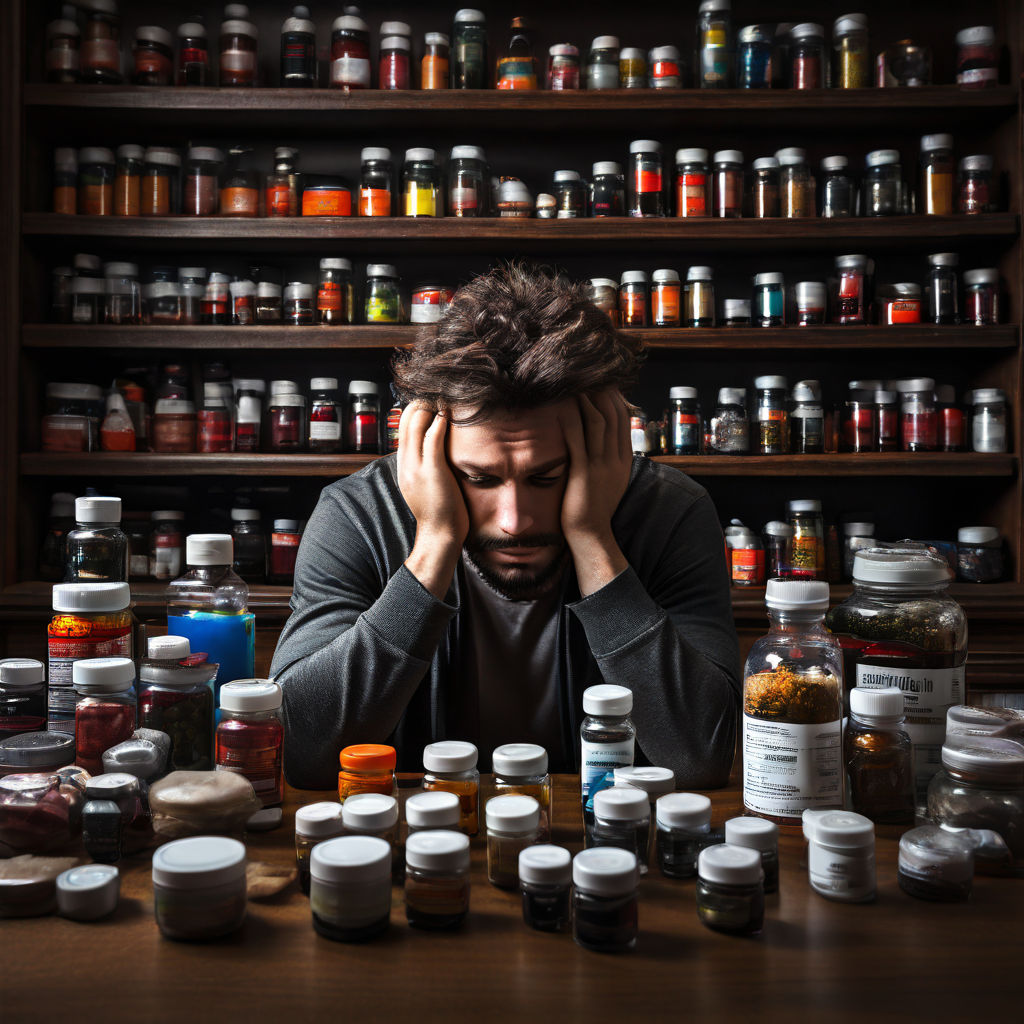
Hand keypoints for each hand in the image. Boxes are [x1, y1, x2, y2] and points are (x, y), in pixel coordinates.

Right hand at [397, 403, 467, 597]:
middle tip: (443, 393)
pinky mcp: (432, 470)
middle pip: (406, 419)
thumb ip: (429, 467)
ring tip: (448, 397)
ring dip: (432, 406)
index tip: (435, 402)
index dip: (416, 410)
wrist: (439, 536)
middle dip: (424, 401)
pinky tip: (451, 413)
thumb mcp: (427, 485)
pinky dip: (441, 420)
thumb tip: (439, 452)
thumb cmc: (440, 512)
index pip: (402, 427)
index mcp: (404, 466)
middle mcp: (405, 463)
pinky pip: (433, 436)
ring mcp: (416, 466)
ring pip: (416, 423)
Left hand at [558, 392, 631, 594]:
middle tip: (588, 372)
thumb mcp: (608, 481)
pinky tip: (561, 406)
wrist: (592, 537)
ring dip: (586, 399)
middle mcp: (615, 459)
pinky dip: (569, 420)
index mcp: (623, 460)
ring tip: (574, 380)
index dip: (612, 396)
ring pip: (597, 423)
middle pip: (612, 415)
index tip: (602, 380)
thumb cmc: (594, 510)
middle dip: (601, 390)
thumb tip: (602, 443)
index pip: (622, 419)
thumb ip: (606, 460)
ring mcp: (601, 466)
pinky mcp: (584, 474)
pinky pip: (577, 441)